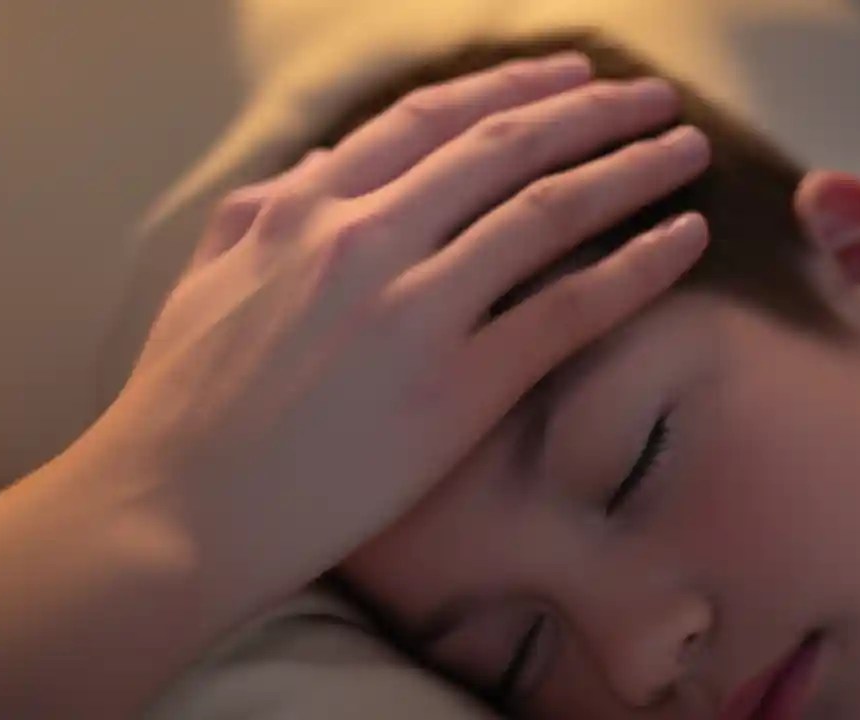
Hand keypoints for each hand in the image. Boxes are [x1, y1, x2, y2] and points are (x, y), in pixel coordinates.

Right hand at [99, 52, 711, 608]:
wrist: (172, 513)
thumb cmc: (180, 407)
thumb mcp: (204, 278)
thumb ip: (259, 212)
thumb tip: (312, 166)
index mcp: (303, 208)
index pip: (426, 120)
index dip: (509, 88)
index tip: (567, 78)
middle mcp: (364, 238)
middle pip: (505, 147)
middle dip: (592, 111)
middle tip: (653, 98)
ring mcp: (414, 310)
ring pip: (548, 212)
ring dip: (631, 169)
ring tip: (687, 149)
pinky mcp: (455, 390)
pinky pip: (567, 310)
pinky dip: (637, 267)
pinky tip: (685, 241)